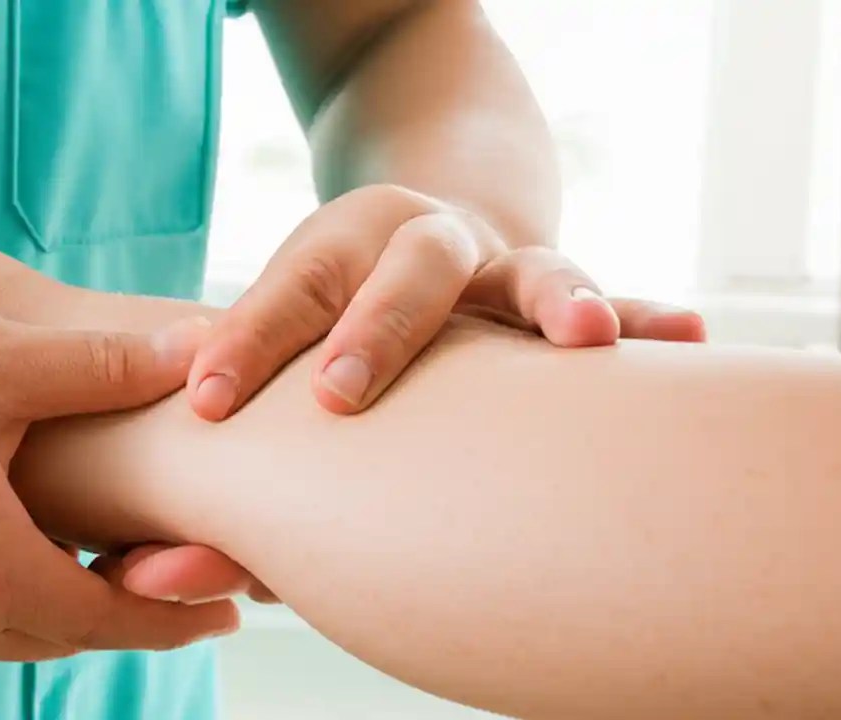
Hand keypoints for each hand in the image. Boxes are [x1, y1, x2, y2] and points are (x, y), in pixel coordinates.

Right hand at [0, 271, 233, 671]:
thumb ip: (98, 366)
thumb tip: (199, 352)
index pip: (104, 614)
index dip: (175, 611)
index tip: (229, 607)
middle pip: (61, 632)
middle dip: (132, 612)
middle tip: (196, 584)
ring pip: (9, 632)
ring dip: (70, 607)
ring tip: (126, 572)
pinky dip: (9, 600)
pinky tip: (40, 560)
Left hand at [186, 184, 706, 418]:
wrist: (414, 225)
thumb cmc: (331, 319)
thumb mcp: (283, 351)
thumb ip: (236, 459)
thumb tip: (152, 575)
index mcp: (336, 249)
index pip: (284, 291)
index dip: (244, 343)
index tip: (206, 403)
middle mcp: (421, 244)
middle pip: (403, 271)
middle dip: (375, 328)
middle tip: (341, 390)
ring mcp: (500, 265)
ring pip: (531, 271)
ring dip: (558, 300)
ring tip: (585, 338)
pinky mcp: (556, 292)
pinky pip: (612, 304)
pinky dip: (645, 321)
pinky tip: (687, 339)